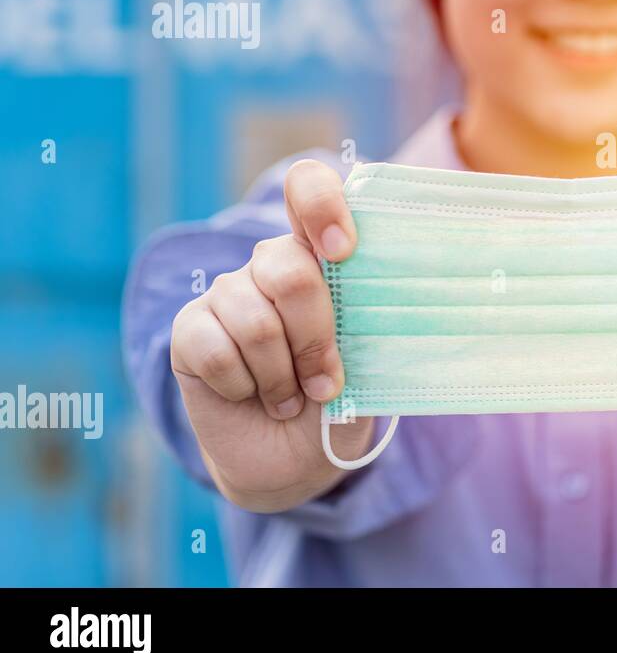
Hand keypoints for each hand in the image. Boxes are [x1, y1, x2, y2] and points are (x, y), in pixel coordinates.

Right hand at [169, 159, 373, 511]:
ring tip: (291, 398)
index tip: (343, 252)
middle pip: (288, 270)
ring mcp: (225, 294)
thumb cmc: (339, 401)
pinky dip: (244, 387)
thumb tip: (390, 303)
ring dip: (281, 375)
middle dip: (314, 336)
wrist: (295, 461)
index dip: (321, 207)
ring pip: (254, 318)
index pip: (308, 190)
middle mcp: (270, 265)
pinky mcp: (189, 330)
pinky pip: (215, 349)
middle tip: (325, 382)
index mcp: (320, 256)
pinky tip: (253, 397)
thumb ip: (369, 324)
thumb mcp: (368, 363)